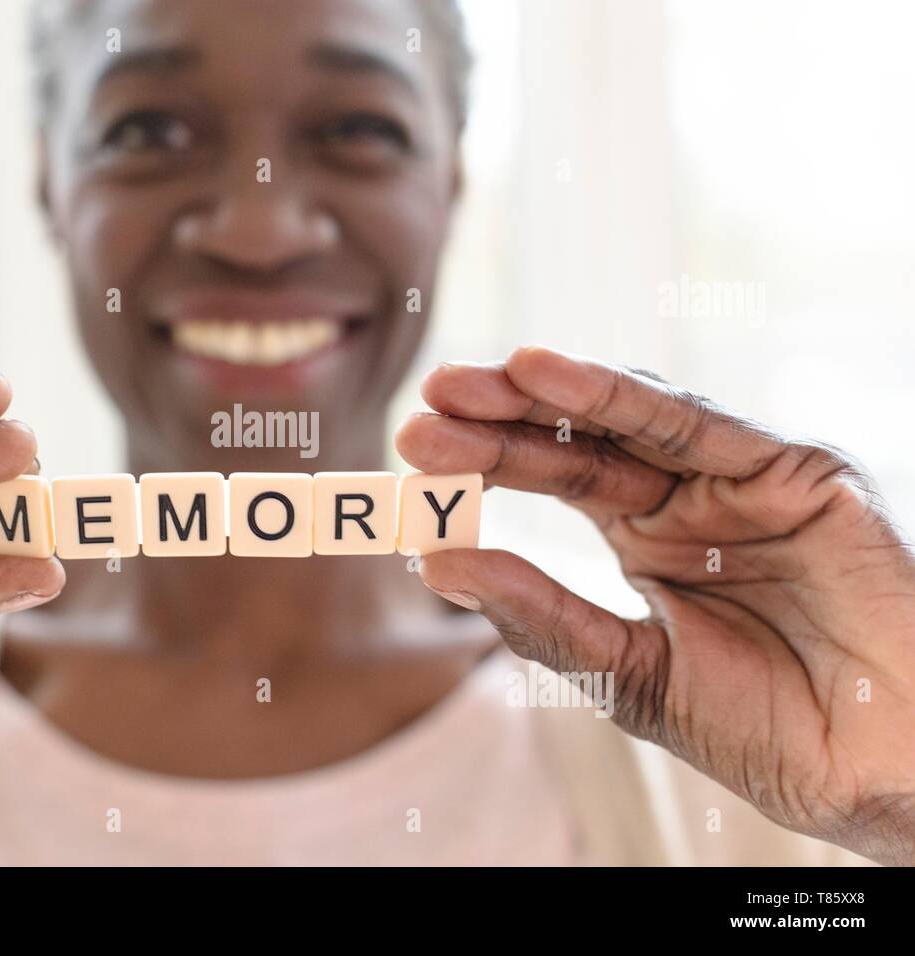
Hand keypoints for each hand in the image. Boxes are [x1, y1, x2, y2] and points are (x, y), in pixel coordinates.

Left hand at [397, 346, 914, 864]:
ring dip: (539, 397)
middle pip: (576, 443)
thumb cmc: (767, 729)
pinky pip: (693, 424)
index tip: (411, 461)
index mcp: (649, 539)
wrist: (878, 765)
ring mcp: (737, 479)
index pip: (553, 481)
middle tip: (419, 415)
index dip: (483, 466)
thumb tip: (434, 563)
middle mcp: (687, 497)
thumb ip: (540, 615)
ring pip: (624, 419)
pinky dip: (617, 396)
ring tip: (460, 387)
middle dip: (496, 424)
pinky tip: (543, 376)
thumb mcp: (628, 672)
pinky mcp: (792, 471)